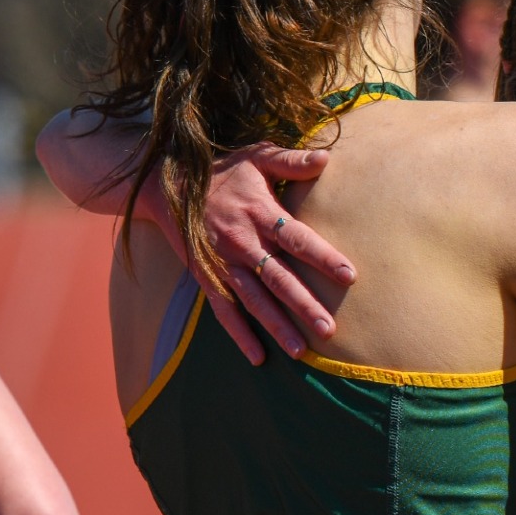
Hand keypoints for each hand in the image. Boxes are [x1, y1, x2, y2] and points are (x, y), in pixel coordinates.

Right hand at [149, 144, 354, 364]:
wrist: (166, 185)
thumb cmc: (224, 171)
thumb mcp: (256, 157)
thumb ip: (291, 162)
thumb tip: (326, 158)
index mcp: (259, 214)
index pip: (296, 239)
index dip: (322, 257)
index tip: (349, 276)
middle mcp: (242, 242)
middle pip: (278, 278)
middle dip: (303, 305)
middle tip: (329, 329)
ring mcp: (223, 264)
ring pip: (254, 300)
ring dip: (277, 326)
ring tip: (301, 352)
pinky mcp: (207, 278)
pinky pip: (224, 311)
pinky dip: (239, 335)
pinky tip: (258, 357)